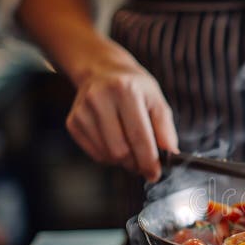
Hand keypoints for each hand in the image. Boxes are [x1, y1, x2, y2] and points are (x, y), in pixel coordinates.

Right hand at [66, 40, 178, 181]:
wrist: (102, 71)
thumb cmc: (135, 87)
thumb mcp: (157, 100)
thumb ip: (165, 129)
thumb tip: (171, 155)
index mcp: (125, 90)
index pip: (139, 136)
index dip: (149, 160)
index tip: (155, 174)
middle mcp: (100, 99)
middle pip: (120, 150)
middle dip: (136, 163)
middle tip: (145, 163)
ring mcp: (83, 111)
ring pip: (107, 155)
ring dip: (123, 161)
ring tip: (131, 148)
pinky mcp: (73, 122)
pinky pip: (95, 154)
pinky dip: (109, 156)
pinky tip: (115, 142)